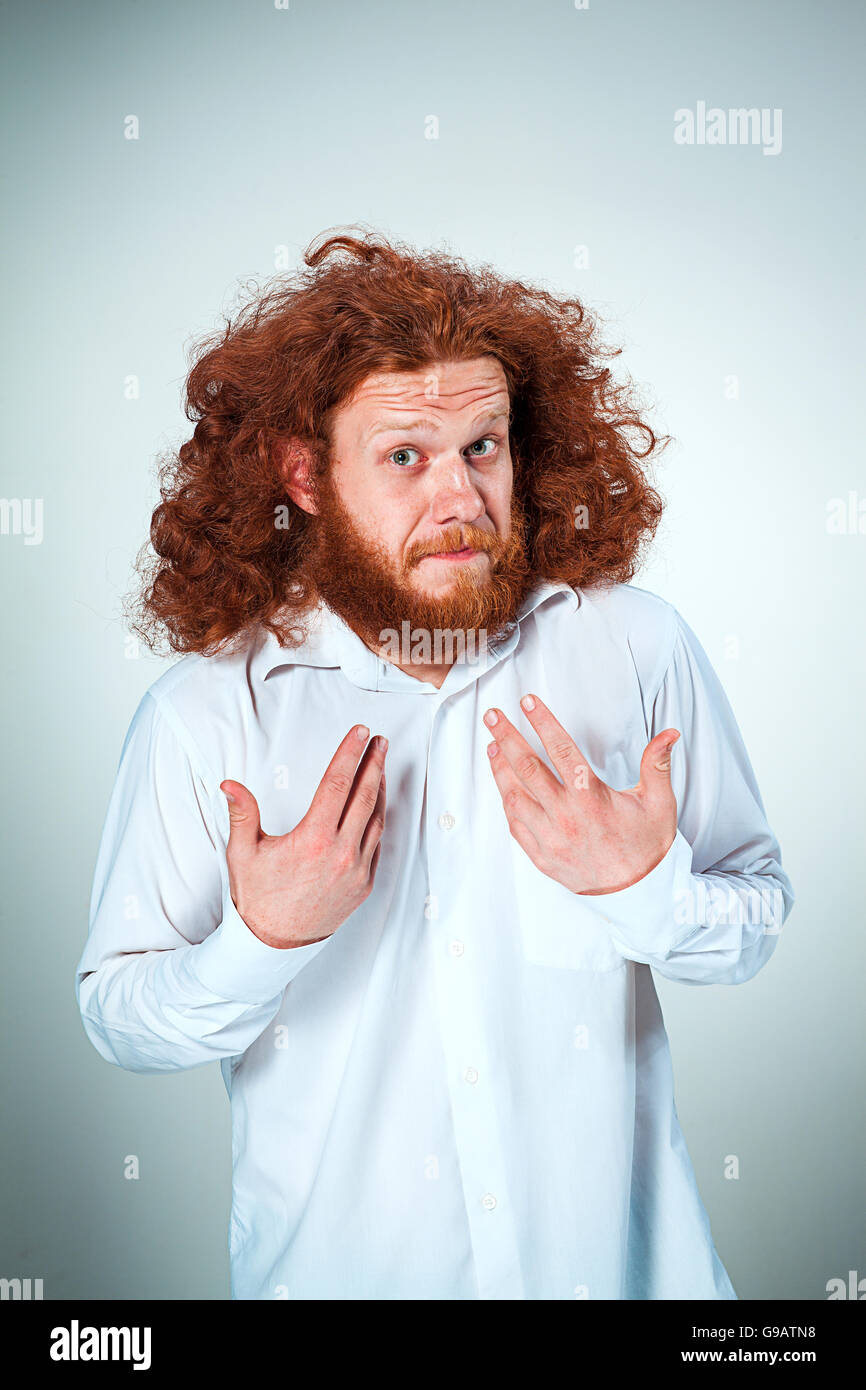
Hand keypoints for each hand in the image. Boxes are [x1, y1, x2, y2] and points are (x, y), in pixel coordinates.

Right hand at [219, 725, 387, 947]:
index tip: (359, 734)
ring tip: (380, 766)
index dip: (350, 754)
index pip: (337, 783)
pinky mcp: (364, 884)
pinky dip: (379, 819)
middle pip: (364, 795)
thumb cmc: (258, 898)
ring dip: (380, 788)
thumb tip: (229, 785)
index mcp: (312, 839)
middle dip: (374, 763)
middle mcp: (340, 853)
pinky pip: (377, 843)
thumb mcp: (243, 853)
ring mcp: (357, 870)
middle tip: (379, 741)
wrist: (274, 943)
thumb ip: (241, 814)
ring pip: (377, 818)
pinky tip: (376, 805)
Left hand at [483, 695, 678, 894]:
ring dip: (500, 769)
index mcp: (592, 798)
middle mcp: (567, 817)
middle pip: (527, 768)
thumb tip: (669, 734)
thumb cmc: (647, 846)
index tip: (527, 702)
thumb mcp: (660, 803)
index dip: (542, 722)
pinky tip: (504, 786)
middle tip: (493, 717)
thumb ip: (657, 764)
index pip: (561, 749)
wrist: (639, 894)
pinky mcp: (542, 857)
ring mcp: (551, 838)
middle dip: (507, 738)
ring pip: (515, 796)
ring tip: (492, 746)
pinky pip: (516, 825)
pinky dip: (507, 802)